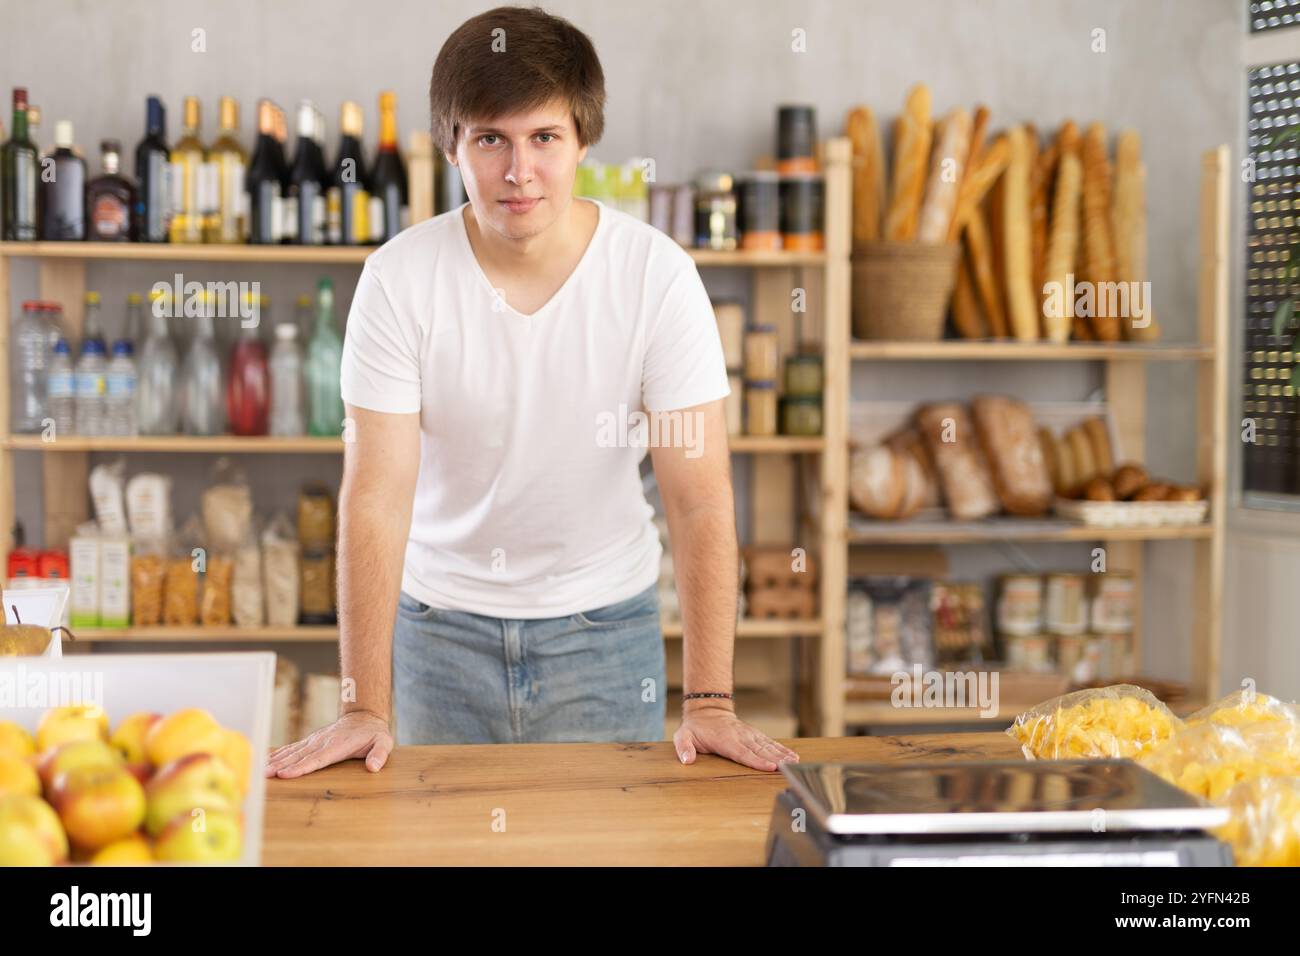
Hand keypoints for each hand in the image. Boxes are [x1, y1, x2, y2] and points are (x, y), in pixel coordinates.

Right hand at [264, 710, 393, 778]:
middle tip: (264, 775)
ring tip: (260, 771)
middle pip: (299, 756)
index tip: (285, 774)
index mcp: (338, 745)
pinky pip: (292, 748)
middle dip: (281, 766)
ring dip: (276, 761)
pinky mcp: (311, 741)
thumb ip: (379, 754)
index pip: (317, 759)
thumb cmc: (373, 733)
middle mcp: (323, 742)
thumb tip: (373, 767)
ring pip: (293, 751)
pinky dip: (278, 754)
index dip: (301, 767)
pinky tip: (265, 760)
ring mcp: (315, 740)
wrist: (363, 716)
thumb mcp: (384, 742)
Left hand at [673, 703, 798, 771]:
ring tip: (794, 762)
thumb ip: (684, 748)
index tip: (770, 767)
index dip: (756, 761)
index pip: (742, 752)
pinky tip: (792, 756)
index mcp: (724, 740)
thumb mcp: (683, 736)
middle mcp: (740, 736)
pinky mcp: (754, 734)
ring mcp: (748, 734)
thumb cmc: (695, 728)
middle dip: (775, 759)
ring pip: (767, 745)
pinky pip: (769, 742)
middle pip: (759, 750)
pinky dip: (781, 749)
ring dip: (782, 754)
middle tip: (789, 768)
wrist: (707, 710)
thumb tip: (687, 760)